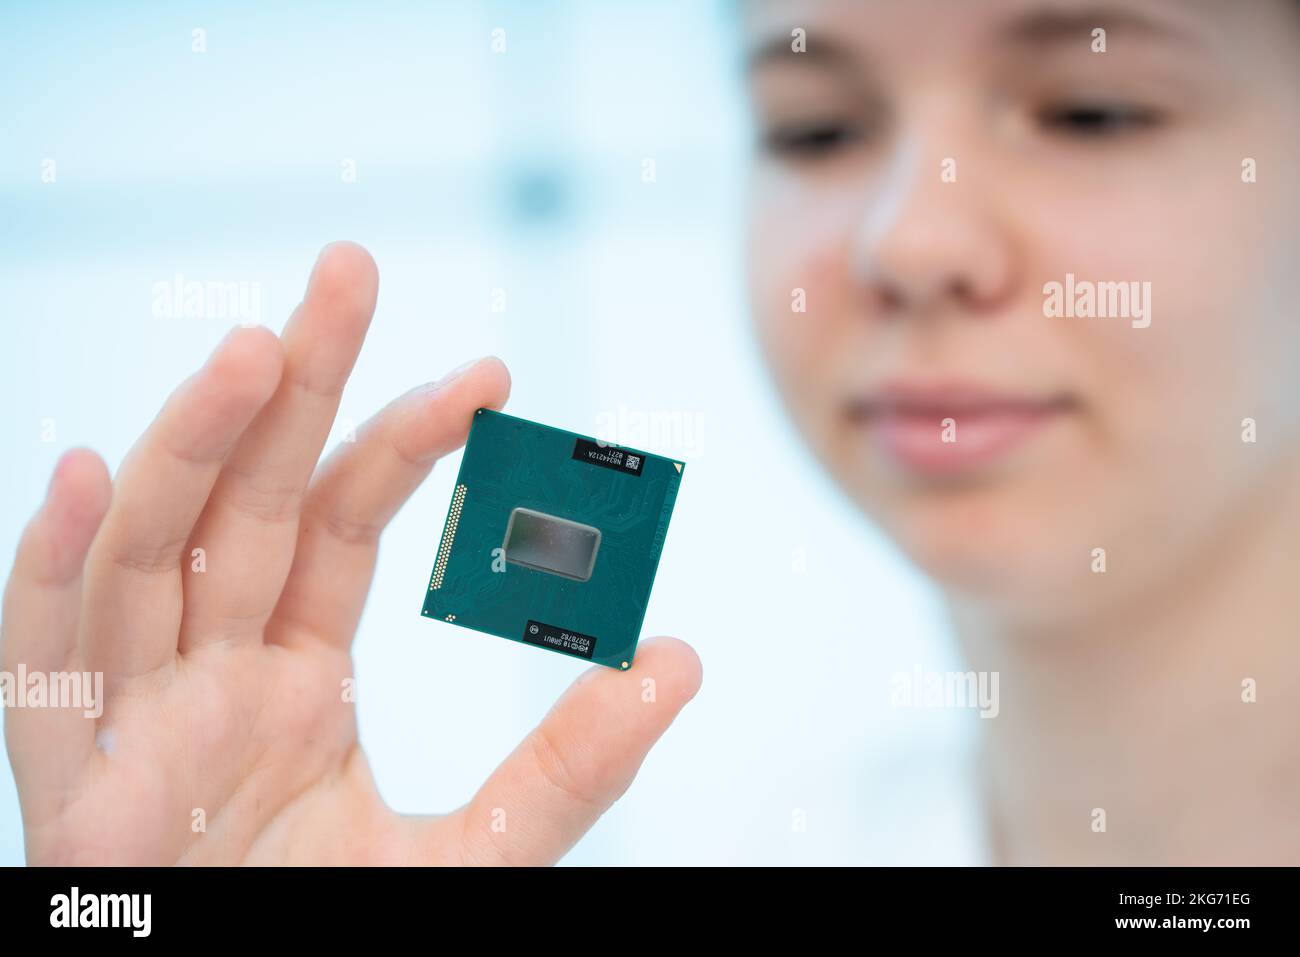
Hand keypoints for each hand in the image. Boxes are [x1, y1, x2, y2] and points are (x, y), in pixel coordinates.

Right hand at [1, 242, 701, 864]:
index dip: (405, 442)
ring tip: (255, 347)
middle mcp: (206, 675)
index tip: (492, 377)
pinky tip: (86, 471)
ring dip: (192, 444)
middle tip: (353, 265)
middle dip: (293, 380)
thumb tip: (682, 660)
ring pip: (148, 550)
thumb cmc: (338, 939)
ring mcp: (133, 721)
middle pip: (243, 498)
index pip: (339, 523)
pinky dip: (51, 568)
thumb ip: (569, 766)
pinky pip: (40, 659)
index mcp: (290, 680)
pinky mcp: (68, 786)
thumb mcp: (476, 852)